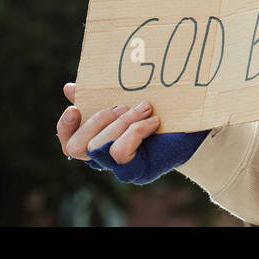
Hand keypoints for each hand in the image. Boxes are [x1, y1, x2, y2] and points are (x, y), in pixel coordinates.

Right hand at [56, 82, 207, 184]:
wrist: (193, 129)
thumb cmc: (160, 113)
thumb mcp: (128, 101)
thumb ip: (98, 97)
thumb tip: (69, 88)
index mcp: (98, 139)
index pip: (68, 141)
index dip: (64, 127)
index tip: (75, 109)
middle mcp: (104, 157)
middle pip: (78, 146)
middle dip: (98, 120)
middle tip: (123, 105)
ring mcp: (118, 167)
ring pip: (100, 146)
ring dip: (123, 122)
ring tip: (146, 107)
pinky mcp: (136, 171)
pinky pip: (121, 152)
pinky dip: (135, 132)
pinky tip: (153, 122)